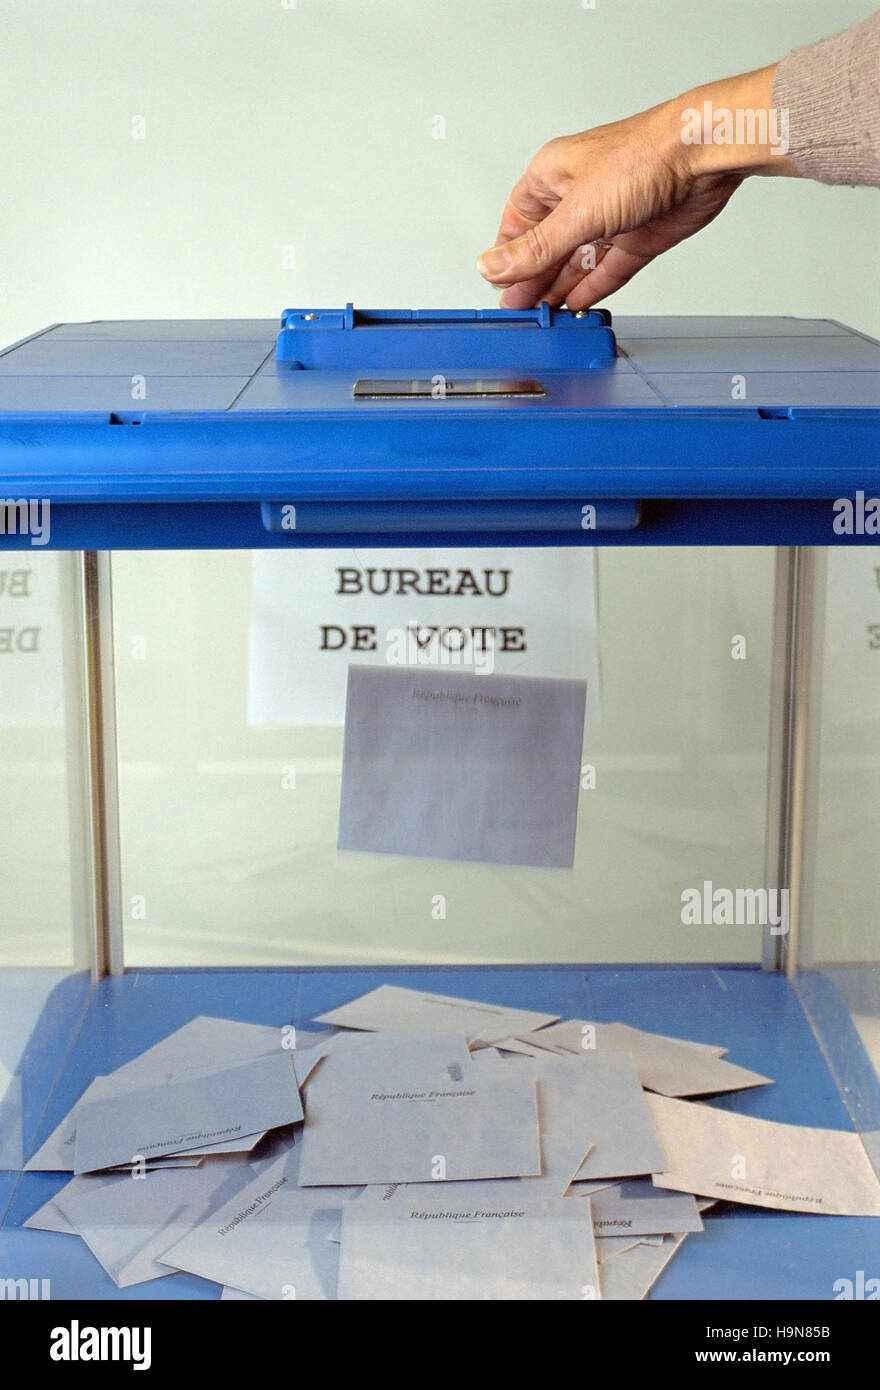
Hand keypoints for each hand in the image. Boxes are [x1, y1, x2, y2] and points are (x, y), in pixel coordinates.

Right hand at [477, 65, 799, 308]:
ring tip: (542, 314)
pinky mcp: (637, 236)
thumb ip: (535, 248)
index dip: (508, 256)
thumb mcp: (576, 212)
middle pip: (546, 247)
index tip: (501, 285)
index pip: (518, 222)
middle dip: (532, 279)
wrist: (702, 156)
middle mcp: (579, 196)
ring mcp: (609, 217)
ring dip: (559, 287)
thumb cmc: (643, 156)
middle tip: (520, 309)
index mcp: (553, 176)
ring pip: (576, 261)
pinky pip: (607, 268)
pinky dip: (592, 287)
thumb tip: (493, 265)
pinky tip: (575, 304)